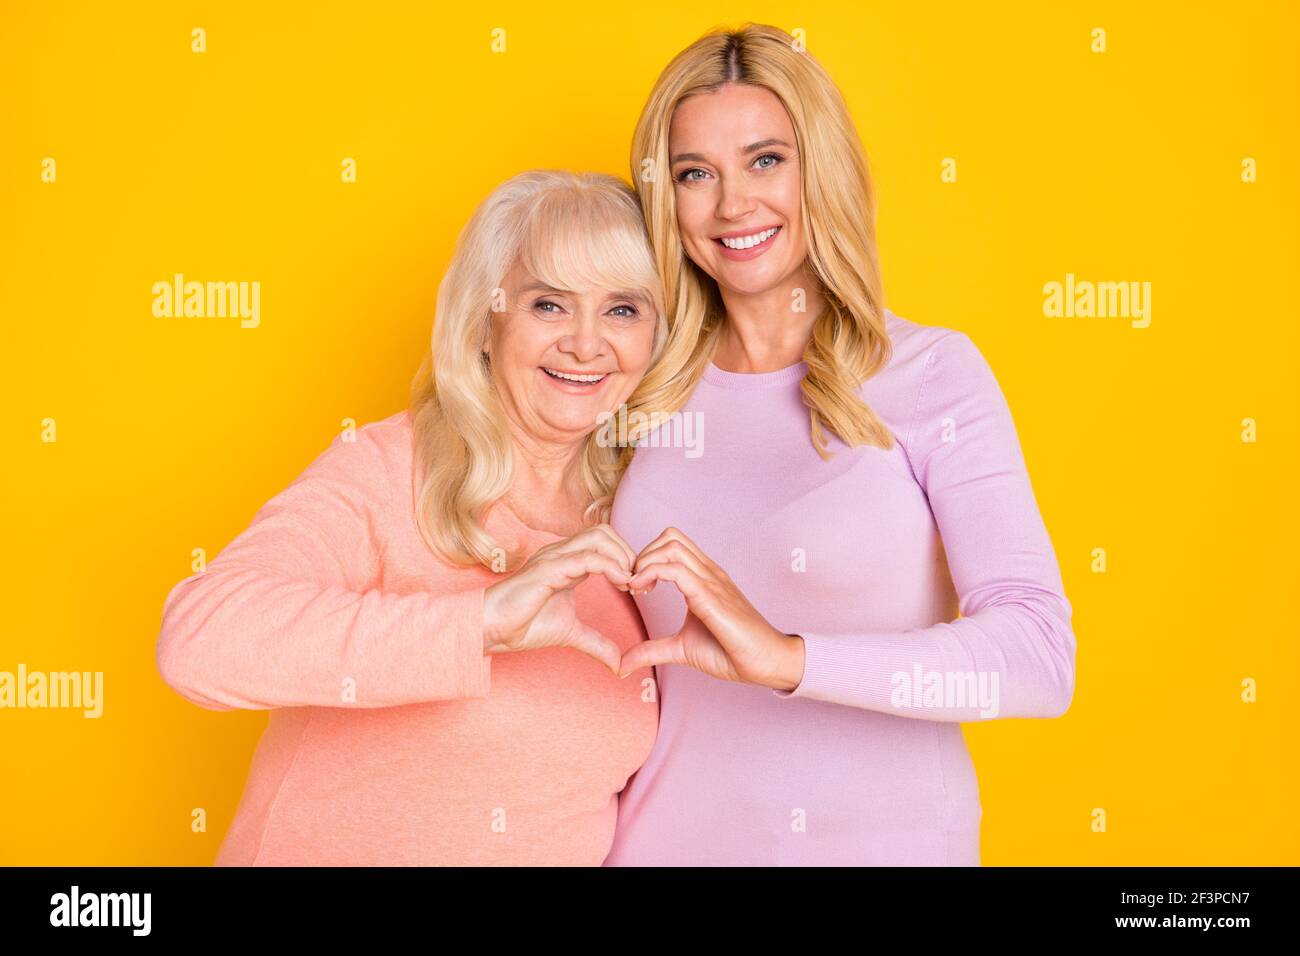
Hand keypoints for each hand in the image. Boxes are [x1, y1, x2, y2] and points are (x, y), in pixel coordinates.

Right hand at [483, 523, 636, 675]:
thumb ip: (597, 644)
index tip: (640, 586)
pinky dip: (610, 566)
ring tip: (631, 582)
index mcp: (568, 562)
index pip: (605, 544)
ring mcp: (554, 558)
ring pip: (598, 537)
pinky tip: (621, 583)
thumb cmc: (523, 624)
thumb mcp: (572, 634)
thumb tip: (619, 665)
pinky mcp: (548, 569)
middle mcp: (562, 553)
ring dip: (622, 556)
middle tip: (639, 582)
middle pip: (605, 532)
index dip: (627, 560)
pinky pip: (585, 558)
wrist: (492, 629)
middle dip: (629, 553)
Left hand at [616, 527, 805, 689]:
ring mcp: (712, 582)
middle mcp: (708, 573)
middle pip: (670, 537)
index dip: (646, 558)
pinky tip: (643, 591)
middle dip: (643, 555)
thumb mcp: (681, 649)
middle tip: (633, 584)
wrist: (766, 662)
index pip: (672, 544)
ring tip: (637, 587)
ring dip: (645, 562)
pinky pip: (678, 571)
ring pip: (672, 546)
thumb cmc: (732, 652)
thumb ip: (652, 650)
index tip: (634, 585)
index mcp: (703, 578)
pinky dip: (653, 573)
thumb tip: (623, 664)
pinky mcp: (712, 597)